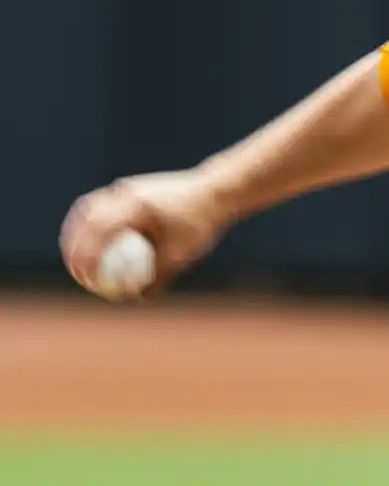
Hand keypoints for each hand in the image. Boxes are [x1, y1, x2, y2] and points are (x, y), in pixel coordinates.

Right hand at [59, 169, 231, 300]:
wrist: (217, 191)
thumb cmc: (201, 223)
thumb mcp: (182, 253)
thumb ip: (158, 275)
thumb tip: (136, 299)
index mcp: (137, 204)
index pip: (99, 229)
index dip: (85, 253)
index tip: (84, 275)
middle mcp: (126, 191)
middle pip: (86, 218)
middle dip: (74, 245)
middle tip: (76, 271)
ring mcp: (126, 187)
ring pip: (89, 209)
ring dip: (79, 232)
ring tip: (79, 259)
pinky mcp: (130, 188)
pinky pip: (102, 205)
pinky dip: (93, 224)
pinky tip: (94, 244)